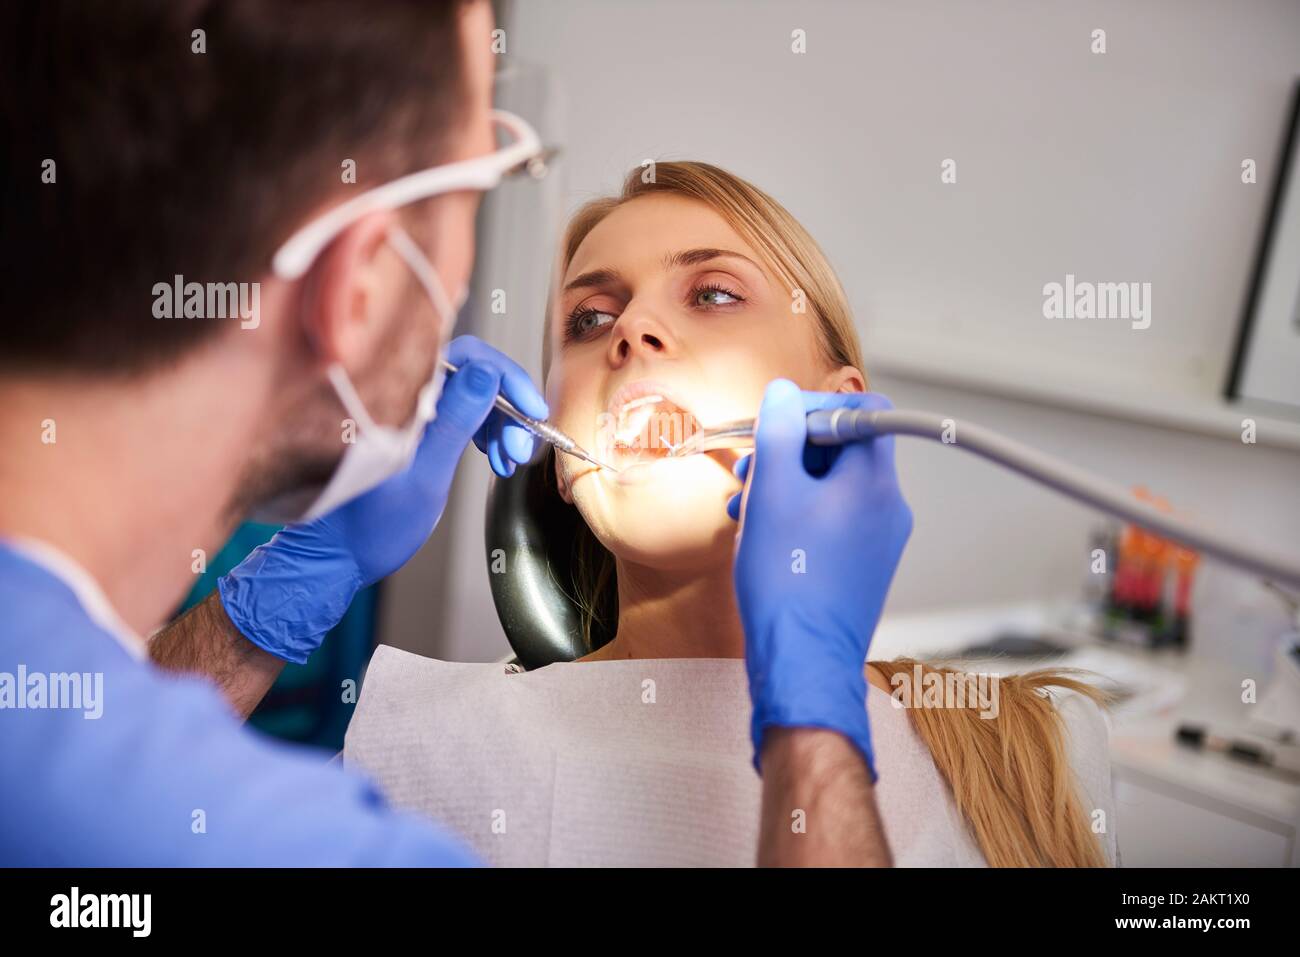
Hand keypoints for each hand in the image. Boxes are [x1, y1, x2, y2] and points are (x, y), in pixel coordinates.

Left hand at [218, 335, 546, 662]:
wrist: (339, 554)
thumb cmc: (370, 526)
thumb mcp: (423, 475)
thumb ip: (456, 422)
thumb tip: (486, 374)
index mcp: (398, 397)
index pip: (467, 358)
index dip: (507, 378)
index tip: (532, 409)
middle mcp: (402, 395)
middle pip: (474, 375)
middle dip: (507, 408)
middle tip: (520, 449)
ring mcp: (409, 410)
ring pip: (472, 396)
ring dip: (500, 424)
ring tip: (508, 460)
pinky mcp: (415, 427)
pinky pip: (461, 415)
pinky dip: (484, 433)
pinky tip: (493, 456)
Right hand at [730, 379, 911, 776]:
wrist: (803, 662)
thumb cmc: (787, 582)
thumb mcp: (771, 492)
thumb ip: (778, 432)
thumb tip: (784, 393)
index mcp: (874, 481)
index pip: (863, 411)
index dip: (815, 408)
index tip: (777, 424)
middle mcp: (888, 508)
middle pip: (844, 450)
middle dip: (791, 452)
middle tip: (751, 470)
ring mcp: (879, 541)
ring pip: (833, 488)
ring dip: (788, 486)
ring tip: (748, 508)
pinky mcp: (863, 567)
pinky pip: (834, 522)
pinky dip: (799, 517)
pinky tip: (763, 537)